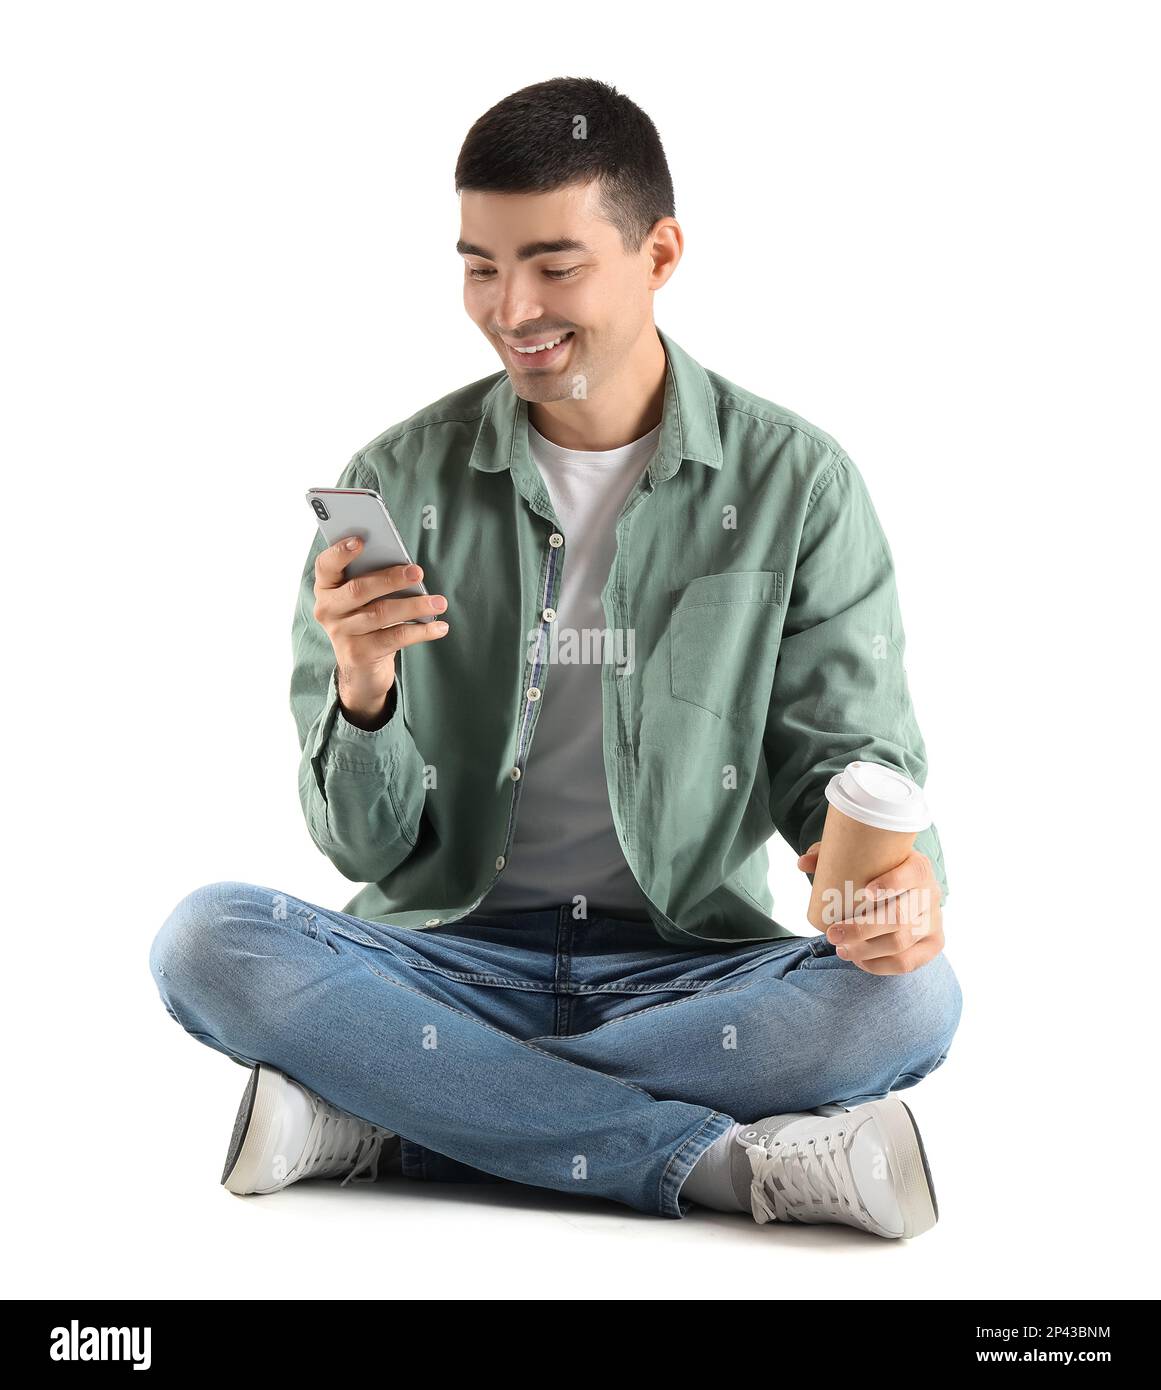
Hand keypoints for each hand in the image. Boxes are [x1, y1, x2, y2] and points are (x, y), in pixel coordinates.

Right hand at [313, 536, 448, 722]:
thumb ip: (374, 579)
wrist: (360, 668)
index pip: (326, 565)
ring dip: (414, 606)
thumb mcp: (364, 599)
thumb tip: (406, 567)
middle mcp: (328, 610)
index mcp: (326, 588)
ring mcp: (341, 634)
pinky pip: (394, 638)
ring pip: (380, 614)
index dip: (340, 552)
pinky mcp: (359, 654)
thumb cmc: (366, 619)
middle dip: (390, 579)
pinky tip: (439, 627)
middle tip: (417, 572)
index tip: (360, 540)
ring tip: (439, 602)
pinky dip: (421, 631)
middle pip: (358, 590)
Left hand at [796, 843, 944, 975]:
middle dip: (863, 929)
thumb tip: (802, 863)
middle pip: (900, 915)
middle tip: (832, 934)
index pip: (913, 873)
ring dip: (866, 951)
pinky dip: (880, 966)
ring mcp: (934, 921)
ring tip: (840, 950)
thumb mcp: (858, 858)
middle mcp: (931, 894)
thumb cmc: (877, 870)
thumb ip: (830, 855)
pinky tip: (859, 962)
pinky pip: (907, 962)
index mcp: (918, 867)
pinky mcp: (933, 944)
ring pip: (901, 941)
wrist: (909, 890)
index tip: (866, 893)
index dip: (893, 883)